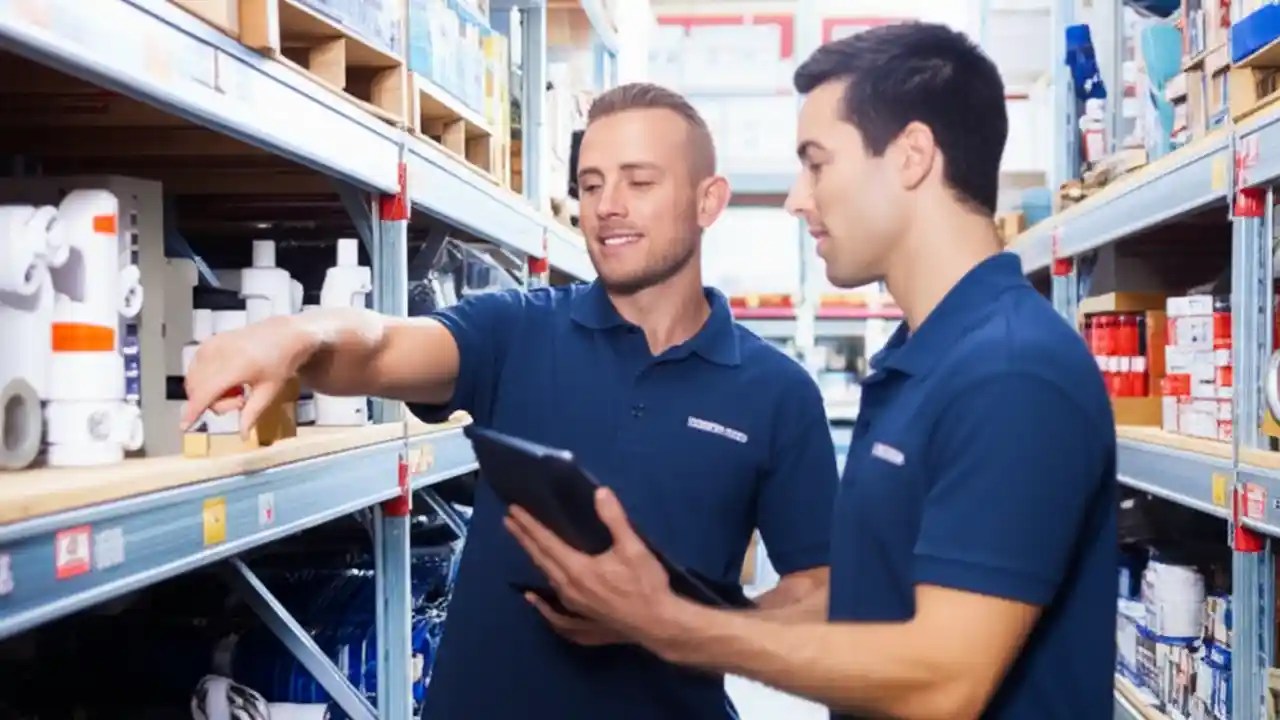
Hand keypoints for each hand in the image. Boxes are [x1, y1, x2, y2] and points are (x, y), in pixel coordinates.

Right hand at [182, 316, 319, 438]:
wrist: (284, 334)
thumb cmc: (280, 364)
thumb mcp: (269, 391)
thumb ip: (252, 414)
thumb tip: (242, 436)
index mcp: (234, 366)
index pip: (205, 393)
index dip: (193, 411)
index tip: (183, 427)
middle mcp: (217, 354)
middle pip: (197, 389)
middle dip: (215, 403)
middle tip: (240, 400)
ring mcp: (210, 345)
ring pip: (193, 379)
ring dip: (209, 392)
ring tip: (236, 388)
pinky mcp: (208, 342)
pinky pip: (196, 367)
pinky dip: (205, 379)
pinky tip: (227, 378)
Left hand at [505, 487, 691, 650]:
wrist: (658, 625)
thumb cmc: (646, 585)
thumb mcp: (633, 548)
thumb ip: (614, 519)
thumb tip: (600, 493)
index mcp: (578, 569)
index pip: (546, 542)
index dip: (529, 525)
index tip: (513, 511)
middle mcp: (569, 589)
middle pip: (541, 559)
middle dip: (524, 538)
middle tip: (509, 521)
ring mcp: (574, 608)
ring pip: (547, 580)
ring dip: (534, 560)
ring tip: (525, 546)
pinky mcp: (582, 622)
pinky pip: (553, 612)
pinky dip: (541, 604)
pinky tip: (533, 599)